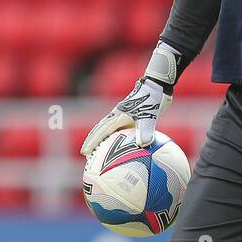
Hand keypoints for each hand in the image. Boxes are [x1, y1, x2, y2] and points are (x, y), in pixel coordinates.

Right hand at [79, 41, 179, 155]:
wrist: (156, 87)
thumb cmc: (151, 99)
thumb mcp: (149, 116)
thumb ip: (145, 130)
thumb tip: (144, 144)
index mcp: (117, 115)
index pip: (101, 131)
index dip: (92, 142)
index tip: (85, 152)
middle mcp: (117, 116)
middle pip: (100, 131)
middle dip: (92, 142)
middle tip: (85, 154)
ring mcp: (124, 117)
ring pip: (109, 131)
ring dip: (103, 141)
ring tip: (99, 153)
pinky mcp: (131, 118)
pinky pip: (122, 131)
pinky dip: (118, 139)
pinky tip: (123, 147)